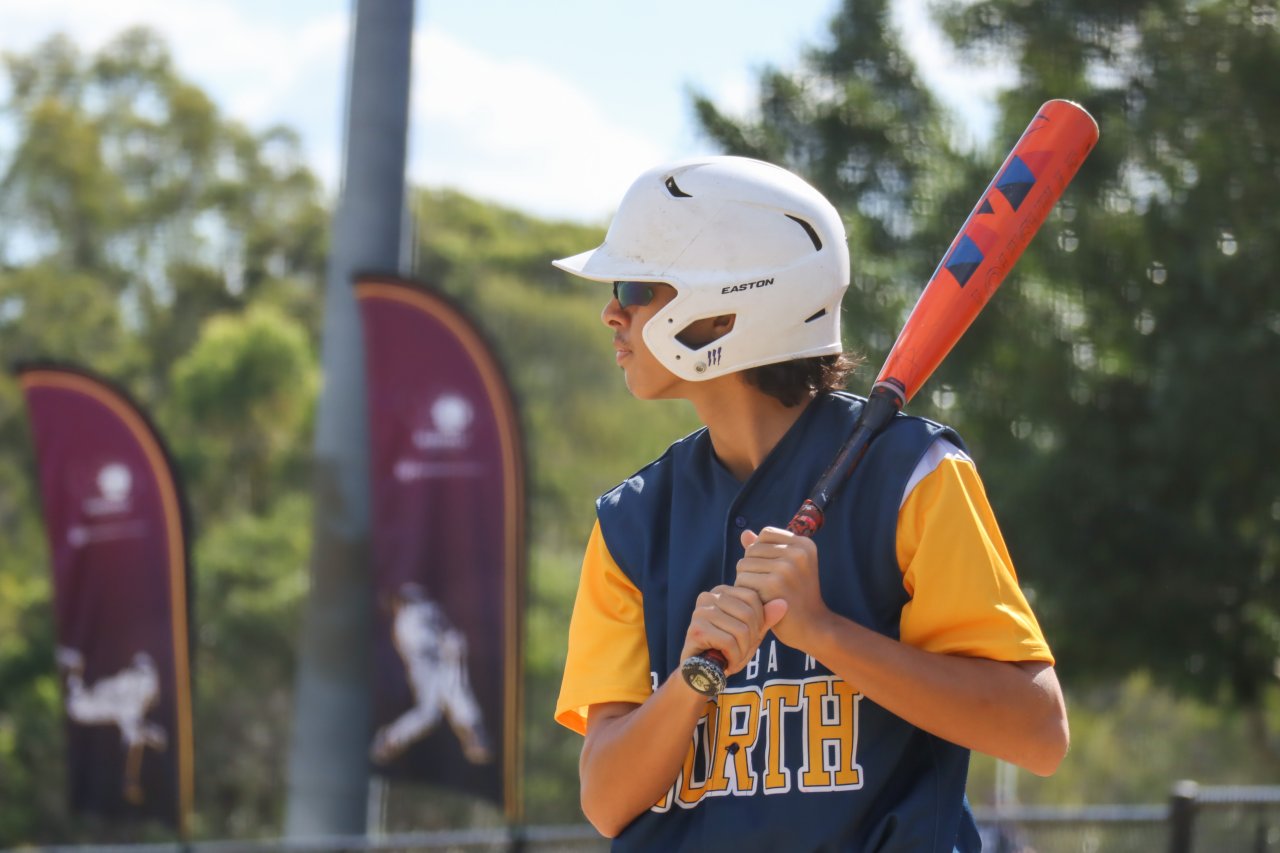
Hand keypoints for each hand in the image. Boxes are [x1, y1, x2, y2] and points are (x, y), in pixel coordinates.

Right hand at [679, 585, 786, 676]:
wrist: (703, 674)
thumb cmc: (728, 649)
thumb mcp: (752, 632)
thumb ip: (766, 617)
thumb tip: (783, 603)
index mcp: (721, 591)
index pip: (752, 597)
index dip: (759, 621)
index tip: (751, 636)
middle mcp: (708, 597)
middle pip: (747, 613)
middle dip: (751, 638)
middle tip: (743, 650)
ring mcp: (700, 613)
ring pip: (740, 630)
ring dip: (743, 650)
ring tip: (735, 656)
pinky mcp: (696, 630)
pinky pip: (728, 643)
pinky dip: (734, 658)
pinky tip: (728, 663)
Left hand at [733, 527, 829, 653]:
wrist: (813, 627)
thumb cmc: (796, 596)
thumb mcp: (788, 567)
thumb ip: (767, 549)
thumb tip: (744, 533)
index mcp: (804, 544)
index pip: (765, 534)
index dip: (761, 552)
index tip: (772, 570)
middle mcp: (797, 552)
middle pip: (752, 549)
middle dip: (752, 568)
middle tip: (768, 586)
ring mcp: (786, 568)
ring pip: (743, 565)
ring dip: (746, 581)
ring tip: (765, 594)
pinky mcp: (774, 584)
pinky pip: (742, 581)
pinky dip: (745, 594)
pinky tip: (760, 603)